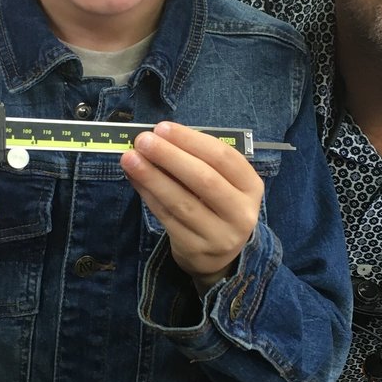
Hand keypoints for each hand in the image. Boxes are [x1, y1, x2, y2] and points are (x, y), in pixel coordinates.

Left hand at [121, 122, 263, 288]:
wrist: (220, 254)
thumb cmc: (217, 204)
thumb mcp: (222, 182)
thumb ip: (196, 160)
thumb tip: (158, 138)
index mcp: (251, 186)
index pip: (223, 158)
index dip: (191, 140)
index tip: (163, 128)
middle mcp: (241, 212)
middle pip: (204, 179)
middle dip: (170, 156)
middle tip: (143, 140)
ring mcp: (219, 234)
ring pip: (181, 201)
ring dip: (152, 177)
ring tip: (130, 158)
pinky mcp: (195, 248)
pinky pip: (167, 217)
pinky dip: (149, 195)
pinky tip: (135, 179)